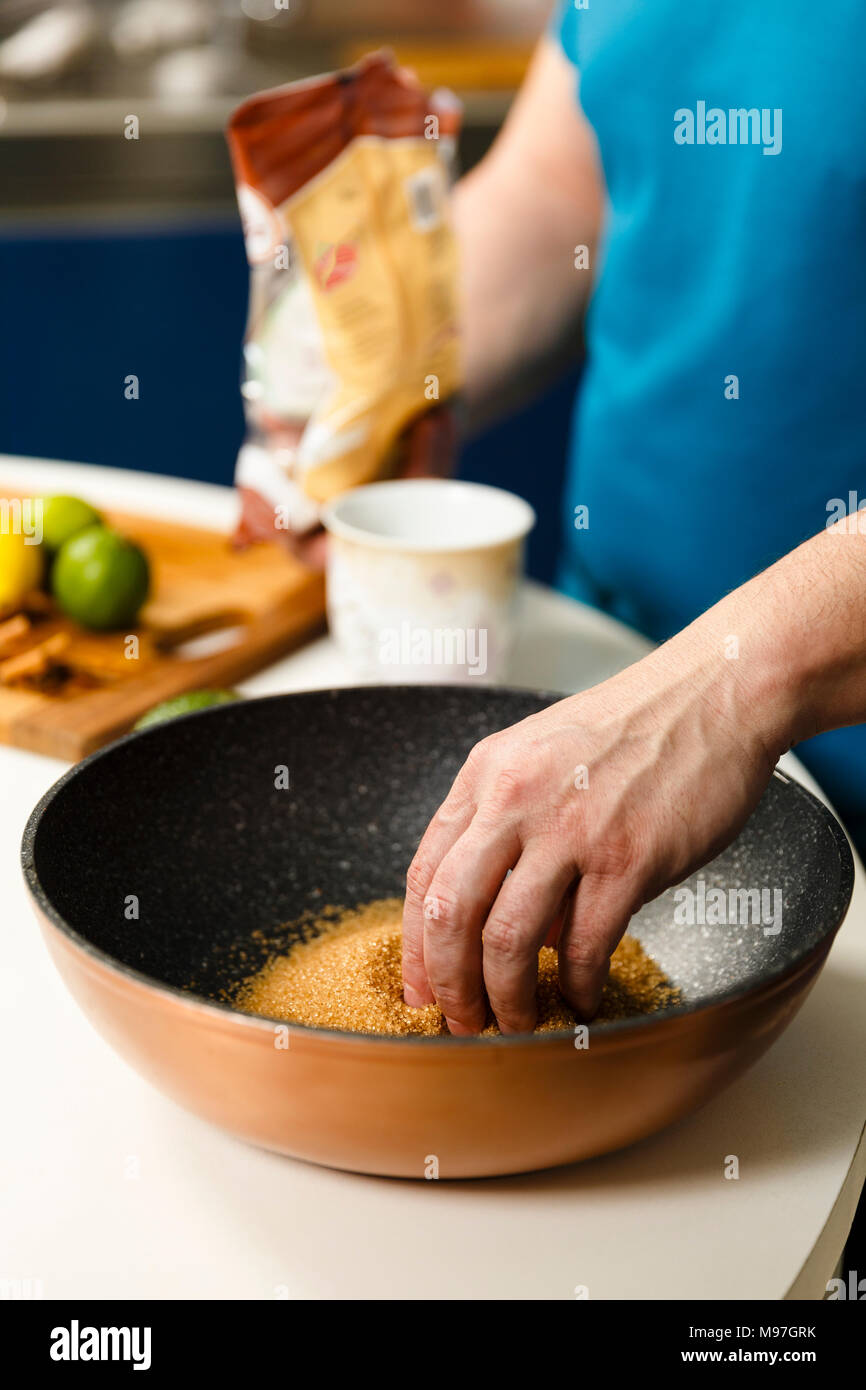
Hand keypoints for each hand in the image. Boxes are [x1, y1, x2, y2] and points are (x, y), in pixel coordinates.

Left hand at [401, 626, 786, 1033]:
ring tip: (517, 1023)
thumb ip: (509, 828)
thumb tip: (505, 921)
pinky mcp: (628, 857)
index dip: (416, 944)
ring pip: (508, 938)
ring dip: (507, 997)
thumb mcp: (542, 756)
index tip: (422, 988)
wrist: (714, 693)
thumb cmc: (633, 730)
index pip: (424, 872)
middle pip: (450, 912)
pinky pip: (584, 945)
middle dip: (449, 983)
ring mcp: (571, 829)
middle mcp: (515, 799)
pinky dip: (577, 985)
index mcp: (486, 773)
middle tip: (460, 1023)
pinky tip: (581, 998)